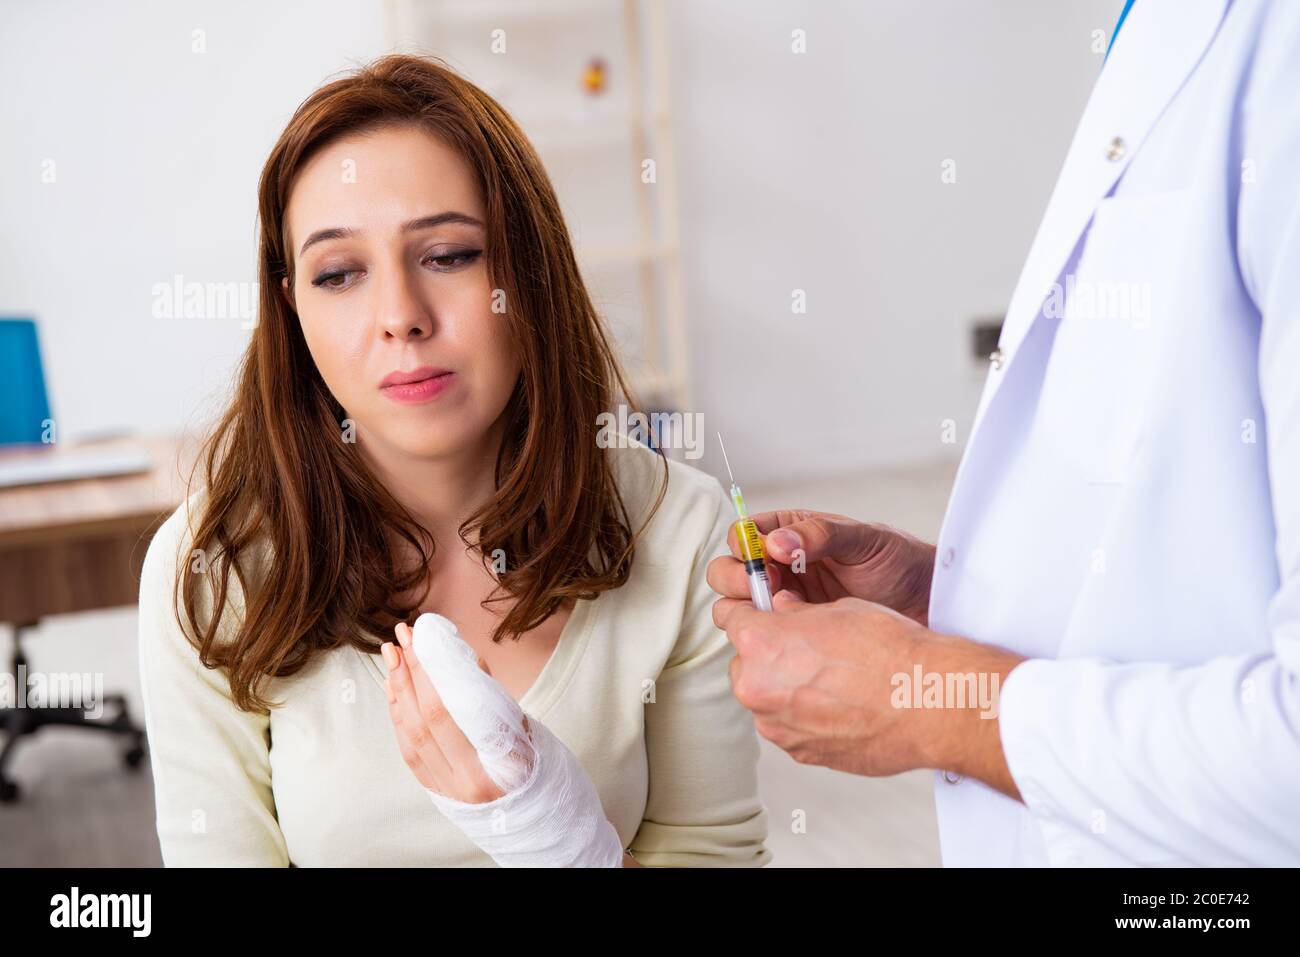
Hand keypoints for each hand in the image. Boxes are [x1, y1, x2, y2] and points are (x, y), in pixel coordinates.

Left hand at [385, 613, 625, 866]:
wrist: (542, 824)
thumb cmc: (541, 774)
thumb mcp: (527, 733)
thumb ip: (492, 700)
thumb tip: (459, 658)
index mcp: (489, 767)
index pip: (446, 711)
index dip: (428, 670)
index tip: (420, 637)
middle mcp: (462, 783)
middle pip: (423, 719)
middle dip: (408, 672)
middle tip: (400, 636)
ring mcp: (447, 790)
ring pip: (411, 735)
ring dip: (398, 691)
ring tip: (391, 657)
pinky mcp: (437, 791)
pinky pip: (409, 751)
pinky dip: (399, 717)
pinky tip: (394, 693)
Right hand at [706, 509, 935, 624]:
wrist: (927, 605)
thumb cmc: (900, 563)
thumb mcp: (863, 541)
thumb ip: (820, 536)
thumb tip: (776, 542)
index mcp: (790, 532)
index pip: (743, 535)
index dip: (744, 548)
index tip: (765, 562)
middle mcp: (780, 566)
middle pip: (728, 571)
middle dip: (737, 580)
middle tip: (764, 590)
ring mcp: (785, 600)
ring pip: (738, 606)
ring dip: (749, 610)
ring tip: (783, 612)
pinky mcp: (795, 632)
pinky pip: (765, 635)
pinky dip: (770, 635)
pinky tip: (798, 634)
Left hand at [711, 590, 1024, 796]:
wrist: (926, 703)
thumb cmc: (890, 652)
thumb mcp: (838, 609)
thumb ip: (796, 612)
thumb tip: (782, 610)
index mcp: (761, 642)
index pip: (731, 616)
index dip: (750, 611)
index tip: (760, 612)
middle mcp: (757, 686)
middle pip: (743, 661)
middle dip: (765, 653)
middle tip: (803, 647)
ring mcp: (777, 725)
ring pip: (764, 697)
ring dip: (783, 687)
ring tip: (829, 679)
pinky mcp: (798, 751)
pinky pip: (788, 725)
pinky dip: (803, 715)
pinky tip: (838, 704)